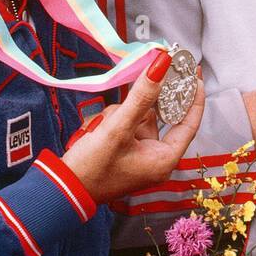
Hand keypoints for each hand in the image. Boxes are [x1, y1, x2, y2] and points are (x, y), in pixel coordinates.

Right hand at [61, 49, 204, 205]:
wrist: (62, 189)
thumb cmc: (92, 168)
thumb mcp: (117, 129)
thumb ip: (141, 97)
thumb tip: (161, 66)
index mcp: (164, 159)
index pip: (189, 122)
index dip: (193, 96)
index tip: (193, 73)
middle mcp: (155, 157)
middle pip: (159, 116)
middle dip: (142, 103)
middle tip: (144, 78)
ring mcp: (138, 153)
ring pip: (137, 116)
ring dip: (120, 113)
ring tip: (101, 126)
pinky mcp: (123, 149)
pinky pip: (124, 123)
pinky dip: (111, 120)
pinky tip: (94, 129)